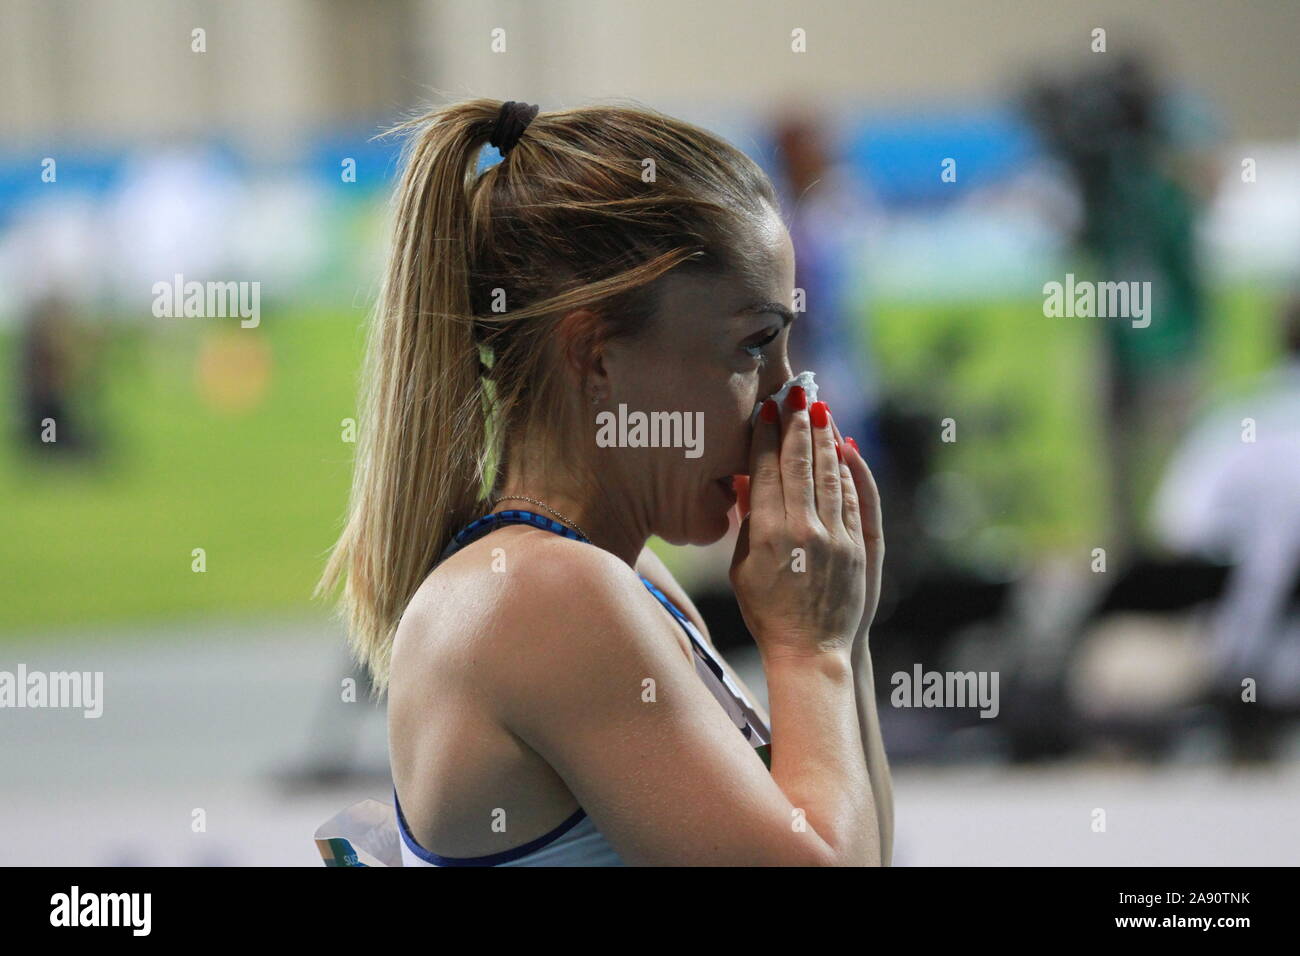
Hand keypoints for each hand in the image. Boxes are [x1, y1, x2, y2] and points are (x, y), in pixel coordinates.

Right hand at [729, 388, 867, 660]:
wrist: (810, 650)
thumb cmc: (767, 611)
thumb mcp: (741, 567)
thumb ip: (747, 522)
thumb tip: (748, 480)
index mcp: (766, 533)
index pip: (766, 470)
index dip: (765, 436)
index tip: (766, 409)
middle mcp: (802, 529)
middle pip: (800, 463)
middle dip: (797, 424)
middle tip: (796, 393)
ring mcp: (835, 537)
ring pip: (830, 474)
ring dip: (825, 438)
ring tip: (820, 410)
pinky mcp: (858, 547)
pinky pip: (854, 498)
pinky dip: (849, 470)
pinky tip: (843, 448)